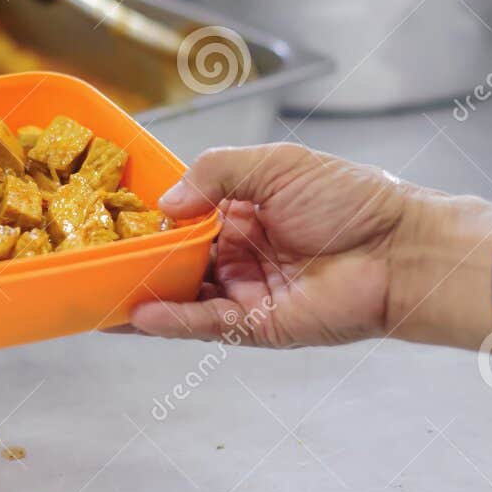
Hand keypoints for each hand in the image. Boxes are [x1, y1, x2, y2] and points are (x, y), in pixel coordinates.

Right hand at [129, 144, 491, 350]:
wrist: (403, 250)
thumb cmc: (353, 200)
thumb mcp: (276, 164)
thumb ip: (216, 173)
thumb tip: (165, 204)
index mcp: (244, 211)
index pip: (183, 215)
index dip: (149, 215)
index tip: (108, 213)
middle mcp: (240, 253)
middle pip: (175, 259)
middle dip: (136, 259)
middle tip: (88, 255)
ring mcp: (246, 292)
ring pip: (182, 295)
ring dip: (142, 293)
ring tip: (95, 289)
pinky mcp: (257, 327)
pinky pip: (204, 324)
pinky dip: (170, 321)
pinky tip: (136, 313)